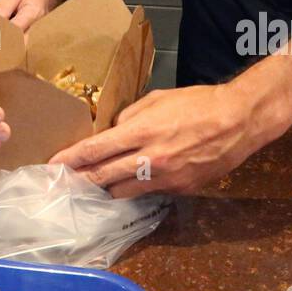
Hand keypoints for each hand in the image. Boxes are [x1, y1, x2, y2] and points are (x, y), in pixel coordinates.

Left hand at [48, 81, 280, 198]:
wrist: (238, 121)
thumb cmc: (197, 103)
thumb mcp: (158, 98)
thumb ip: (131, 116)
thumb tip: (113, 131)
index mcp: (141, 131)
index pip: (95, 150)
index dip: (71, 159)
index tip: (53, 165)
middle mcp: (149, 159)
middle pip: (103, 177)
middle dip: (80, 181)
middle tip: (62, 183)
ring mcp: (165, 178)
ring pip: (122, 192)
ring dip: (107, 187)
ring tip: (94, 184)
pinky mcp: (180, 190)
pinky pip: (148, 191)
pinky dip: (137, 186)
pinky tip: (133, 181)